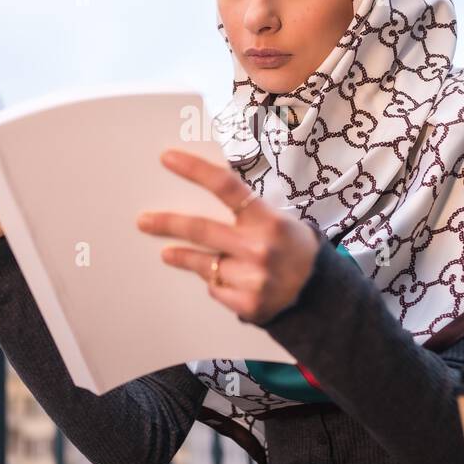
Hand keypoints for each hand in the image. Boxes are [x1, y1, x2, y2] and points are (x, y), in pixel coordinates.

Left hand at [135, 148, 323, 324]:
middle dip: (167, 223)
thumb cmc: (295, 250)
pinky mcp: (248, 304)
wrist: (320, 296)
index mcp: (268, 220)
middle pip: (201, 229)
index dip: (195, 170)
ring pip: (203, 264)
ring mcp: (253, 278)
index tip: (167, 159)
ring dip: (184, 257)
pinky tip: (230, 280)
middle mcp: (259, 247)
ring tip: (168, 252)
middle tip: (144, 221)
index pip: (226, 187)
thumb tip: (205, 193)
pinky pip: (216, 288)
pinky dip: (217, 282)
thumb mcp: (280, 221)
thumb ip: (247, 211)